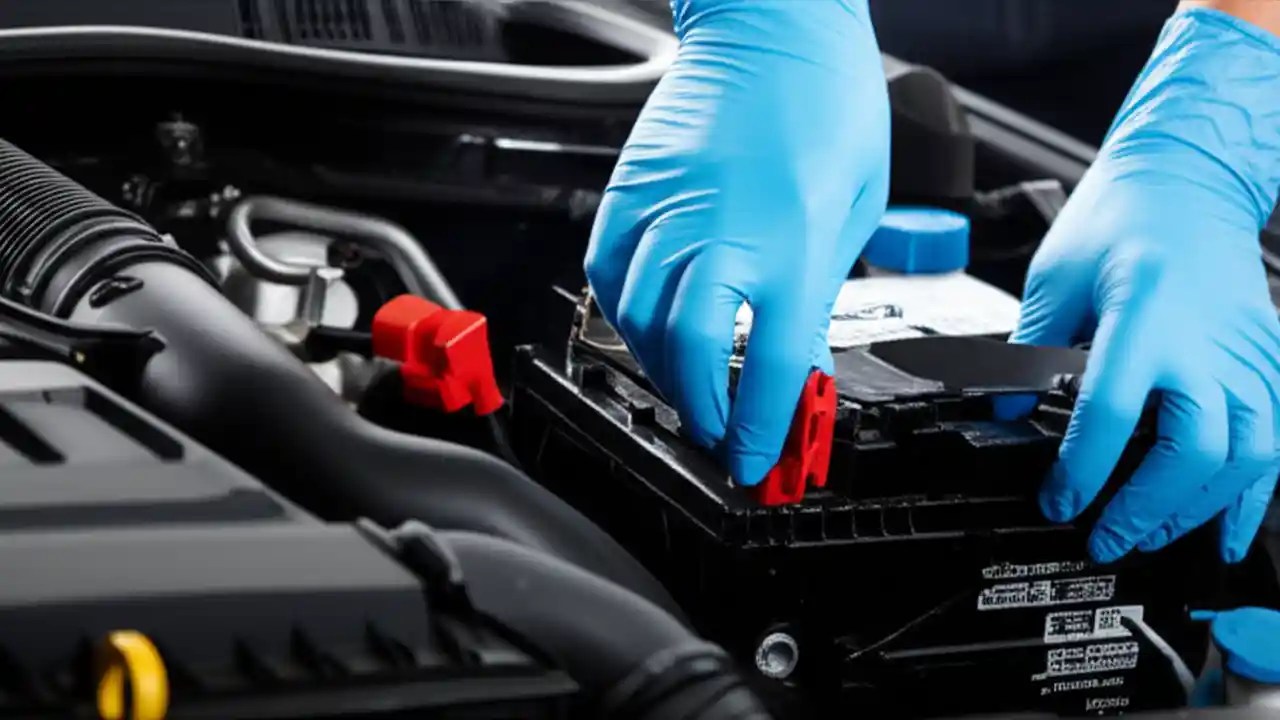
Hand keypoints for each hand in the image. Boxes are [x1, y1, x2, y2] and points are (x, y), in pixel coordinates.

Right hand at [584, 0, 889, 485]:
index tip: (759, 460)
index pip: (770, 366)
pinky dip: (627, 317)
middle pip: (690, 357)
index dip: (761, 429)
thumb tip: (801, 358)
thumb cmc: (825, 99)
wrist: (771, 22)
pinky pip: (609, 277)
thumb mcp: (853, 208)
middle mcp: (716, 232)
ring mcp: (663, 212)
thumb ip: (818, 290)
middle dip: (705, 412)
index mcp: (789, 239)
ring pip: (640, 324)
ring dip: (666, 372)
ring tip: (693, 388)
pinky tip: (654, 327)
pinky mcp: (629, 194)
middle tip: (723, 432)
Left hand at [1010, 8, 1279, 562]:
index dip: (1082, 471)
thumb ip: (1028, 351)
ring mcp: (1245, 354)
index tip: (1057, 501)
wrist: (1190, 176)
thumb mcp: (1054, 279)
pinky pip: (1273, 443)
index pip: (1113, 414)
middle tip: (1104, 539)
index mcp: (1143, 316)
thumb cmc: (1119, 217)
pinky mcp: (1267, 361)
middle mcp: (1204, 342)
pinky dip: (1251, 495)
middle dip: (1144, 510)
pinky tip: (1227, 533)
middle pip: (1191, 451)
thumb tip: (1005, 415)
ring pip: (1243, 457)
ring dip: (1195, 511)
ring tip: (1152, 539)